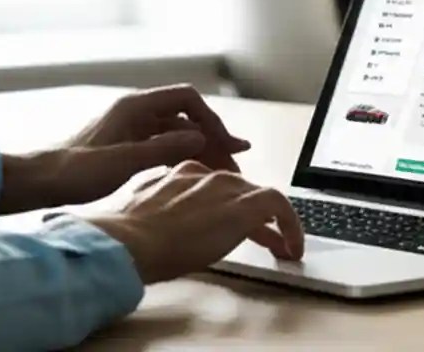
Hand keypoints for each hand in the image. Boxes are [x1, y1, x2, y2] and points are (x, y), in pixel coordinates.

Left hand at [69, 85, 249, 168]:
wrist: (41, 181)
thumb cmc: (76, 171)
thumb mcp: (123, 162)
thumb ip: (163, 149)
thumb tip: (202, 139)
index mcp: (135, 107)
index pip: (187, 99)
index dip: (211, 119)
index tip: (228, 146)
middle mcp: (136, 112)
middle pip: (186, 118)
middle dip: (212, 138)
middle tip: (236, 166)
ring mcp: (132, 129)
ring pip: (177, 135)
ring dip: (201, 151)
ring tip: (224, 175)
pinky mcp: (127, 147)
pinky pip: (164, 148)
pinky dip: (182, 158)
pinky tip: (196, 176)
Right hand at [87, 161, 304, 283]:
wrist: (133, 242)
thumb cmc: (131, 239)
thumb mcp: (147, 217)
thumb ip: (161, 213)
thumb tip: (165, 229)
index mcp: (180, 174)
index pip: (216, 186)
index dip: (228, 206)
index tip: (230, 225)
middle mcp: (207, 174)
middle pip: (242, 191)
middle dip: (256, 217)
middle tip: (267, 239)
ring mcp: (227, 187)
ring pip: (263, 198)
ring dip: (275, 224)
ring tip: (283, 247)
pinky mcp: (247, 205)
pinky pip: (280, 207)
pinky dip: (291, 227)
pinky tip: (292, 248)